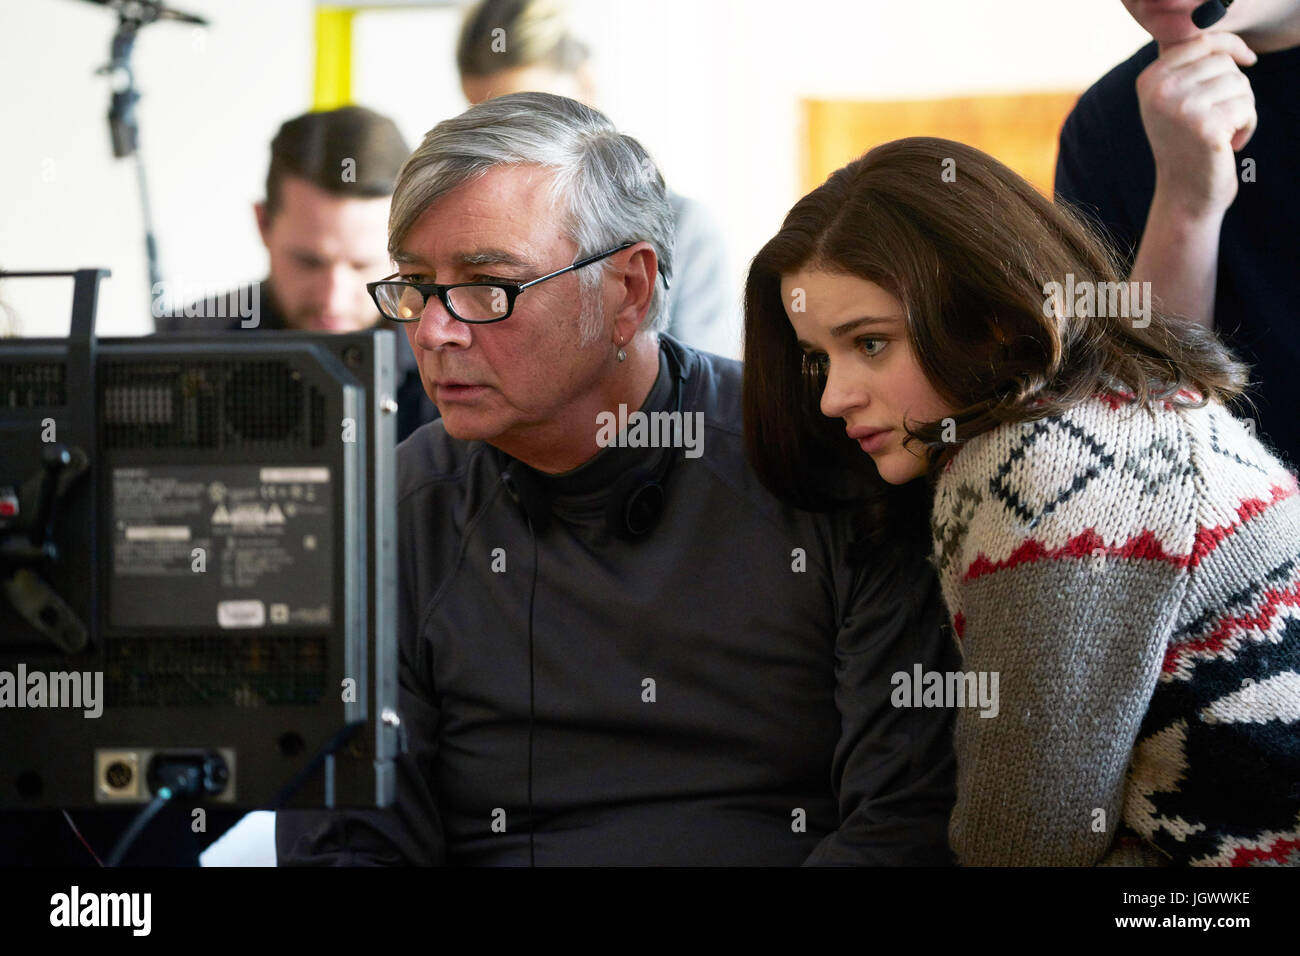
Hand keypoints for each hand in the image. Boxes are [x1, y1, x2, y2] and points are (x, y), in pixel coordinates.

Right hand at [1135, 31, 1257, 219]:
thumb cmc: (1187, 145)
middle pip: (1224, 62)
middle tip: (1220, 117)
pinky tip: (1229, 145)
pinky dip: (1247, 126)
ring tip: (1222, 132)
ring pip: (1240, 83)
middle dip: (1235, 87)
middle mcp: (1159, 92)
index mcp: (1149, 80)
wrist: (1184, 195)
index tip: (1248, 60)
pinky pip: (1246, 107)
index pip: (1202, 41)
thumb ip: (1186, 66)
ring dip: (1243, 108)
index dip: (1232, 47)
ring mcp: (1181, 109)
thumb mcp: (1175, 101)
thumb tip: (1208, 25)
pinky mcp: (1206, 127)